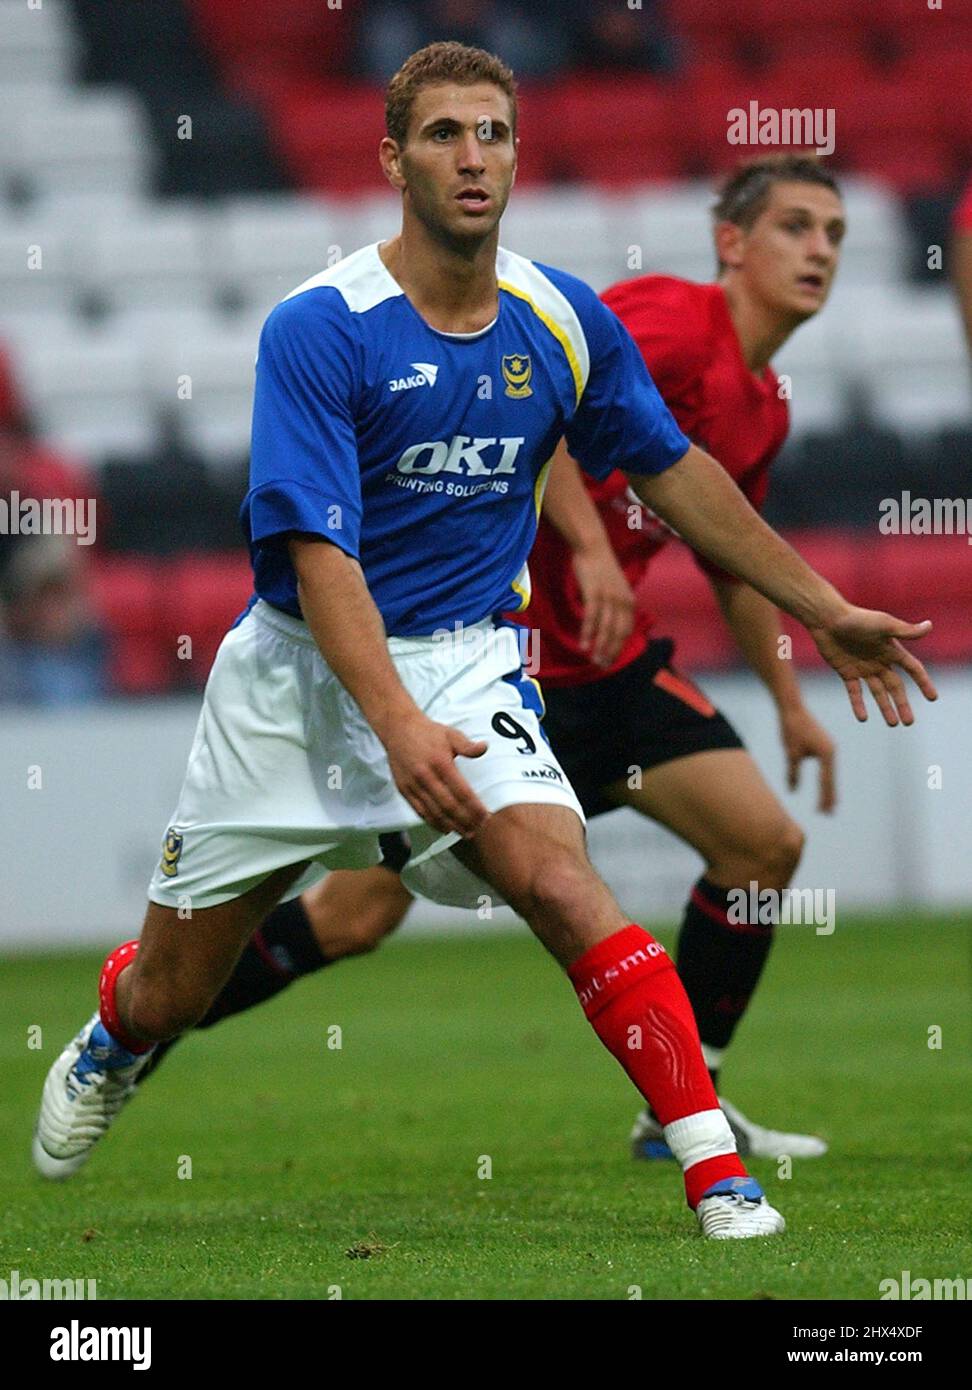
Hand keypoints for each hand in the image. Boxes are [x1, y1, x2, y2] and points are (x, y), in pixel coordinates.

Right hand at [382, 710, 488, 837]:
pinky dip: (432, 822)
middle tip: (478, 829)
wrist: (398, 729)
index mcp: (440, 763)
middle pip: (448, 806)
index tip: (485, 816)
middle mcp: (426, 776)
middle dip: (465, 820)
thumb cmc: (427, 732)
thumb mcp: (451, 734)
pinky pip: (420, 811)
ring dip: (451, 825)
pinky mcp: (404, 790)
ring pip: (434, 812)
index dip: (474, 807)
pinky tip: (445, 828)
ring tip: (464, 833)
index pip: (461, 791)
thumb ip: (467, 745)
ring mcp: (413, 785)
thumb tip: (484, 748)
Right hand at [572, 546, 635, 667]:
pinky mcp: (595, 593)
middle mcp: (623, 601)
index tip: (610, 660)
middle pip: (618, 633)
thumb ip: (615, 606)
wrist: (593, 548)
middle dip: (611, 652)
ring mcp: (609, 597)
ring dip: (600, 647)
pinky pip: (592, 618)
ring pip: (606, 628)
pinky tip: (584, 645)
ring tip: (593, 660)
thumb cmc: (601, 569)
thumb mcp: (615, 589)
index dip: (619, 648)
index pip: (627, 631)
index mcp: (629, 602)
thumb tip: (610, 625)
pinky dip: (588, 633)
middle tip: (602, 666)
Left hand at [778, 703, 836, 812]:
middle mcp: (832, 751)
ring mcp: (830, 747)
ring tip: (829, 805)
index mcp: (826, 755)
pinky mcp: (825, 744)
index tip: (821, 813)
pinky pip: (827, 766)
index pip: (825, 782)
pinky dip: (825, 778)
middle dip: (829, 797)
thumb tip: (793, 791)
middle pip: (831, 780)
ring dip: (828, 789)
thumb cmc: (790, 729)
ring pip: (830, 774)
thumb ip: (793, 773)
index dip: (823, 799)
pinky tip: (824, 787)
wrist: (792, 707)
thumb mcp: (790, 753)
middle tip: (829, 815)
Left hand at [809, 607, 937, 725]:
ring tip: (893, 724)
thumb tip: (929, 626)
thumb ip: (905, 630)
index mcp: (892, 650)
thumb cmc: (857, 619)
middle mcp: (880, 661)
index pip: (913, 669)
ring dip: (885, 708)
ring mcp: (863, 668)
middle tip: (909, 722)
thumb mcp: (884, 624)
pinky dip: (858, 705)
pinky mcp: (847, 672)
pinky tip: (863, 718)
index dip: (923, 683)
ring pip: (878, 693)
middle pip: (895, 687)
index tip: (932, 698)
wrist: (828, 619)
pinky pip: (855, 692)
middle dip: (903, 704)